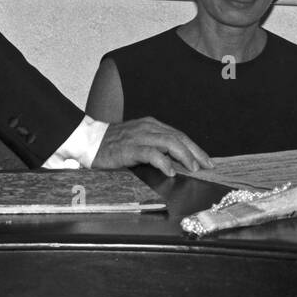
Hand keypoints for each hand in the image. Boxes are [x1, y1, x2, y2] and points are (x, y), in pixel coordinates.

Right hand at [91, 117, 213, 176]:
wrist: (89, 142)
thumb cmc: (113, 145)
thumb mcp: (138, 141)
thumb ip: (155, 147)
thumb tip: (175, 161)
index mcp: (151, 125)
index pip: (178, 135)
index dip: (194, 147)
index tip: (206, 160)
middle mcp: (147, 127)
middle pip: (178, 137)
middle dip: (195, 152)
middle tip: (207, 165)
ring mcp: (139, 136)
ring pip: (169, 143)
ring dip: (184, 156)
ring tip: (193, 168)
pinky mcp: (130, 148)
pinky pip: (151, 153)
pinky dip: (163, 162)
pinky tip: (171, 171)